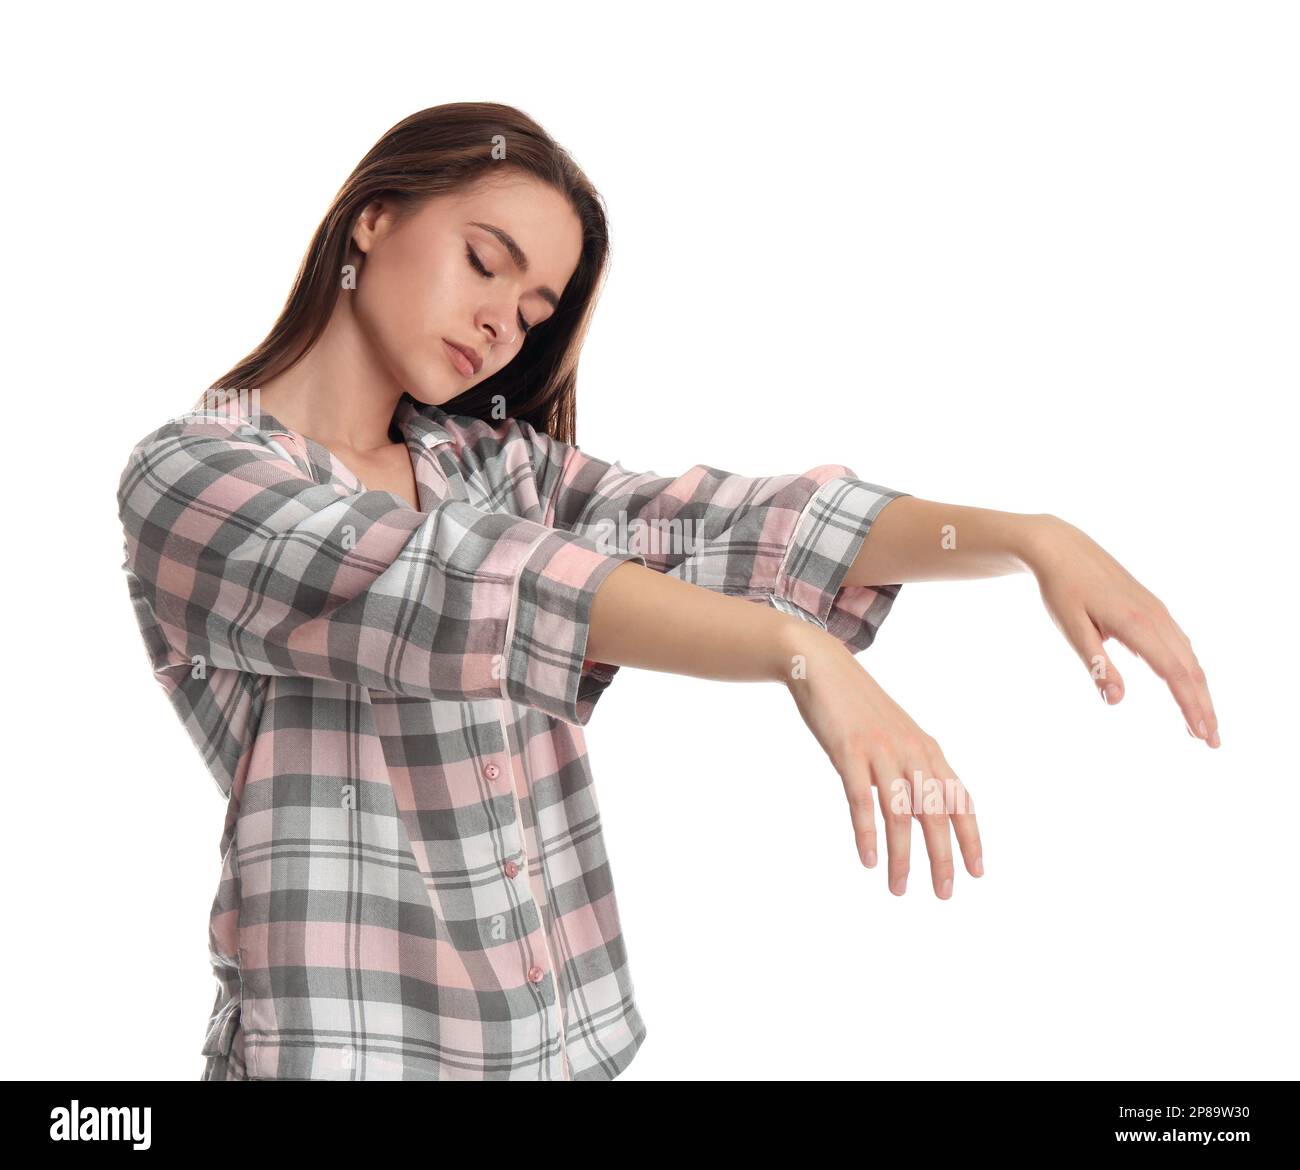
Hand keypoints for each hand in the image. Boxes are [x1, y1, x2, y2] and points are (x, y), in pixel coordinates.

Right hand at [779, 623, 981, 897]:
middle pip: (936, 813)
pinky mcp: (849, 752)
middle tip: (945, 893)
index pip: (959, 799)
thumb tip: (924, 806)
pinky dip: (867, 832)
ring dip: (902, 856)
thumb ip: (912, 766)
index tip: (977, 873)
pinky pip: (862, 799)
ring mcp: (881, 751)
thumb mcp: (895, 735)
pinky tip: (868, 859)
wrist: (824, 667)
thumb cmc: (858, 707)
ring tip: (900, 888)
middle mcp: (911, 751)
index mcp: (927, 750)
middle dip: (942, 857)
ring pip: (901, 813)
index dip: (971, 837)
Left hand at [1024, 515, 1219, 746]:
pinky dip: (1189, 669)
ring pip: (1188, 656)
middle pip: (1190, 669)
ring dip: (1199, 691)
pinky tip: (1188, 684)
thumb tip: (1116, 700)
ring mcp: (1157, 610)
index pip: (1175, 674)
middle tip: (1212, 742)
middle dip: (1203, 706)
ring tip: (1202, 723)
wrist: (1061, 547)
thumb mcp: (1070, 626)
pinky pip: (1180, 643)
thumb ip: (1094, 662)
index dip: (1191, 706)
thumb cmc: (1061, 588)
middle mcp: (1155, 617)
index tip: (1202, 735)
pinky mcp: (1152, 607)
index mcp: (1136, 624)